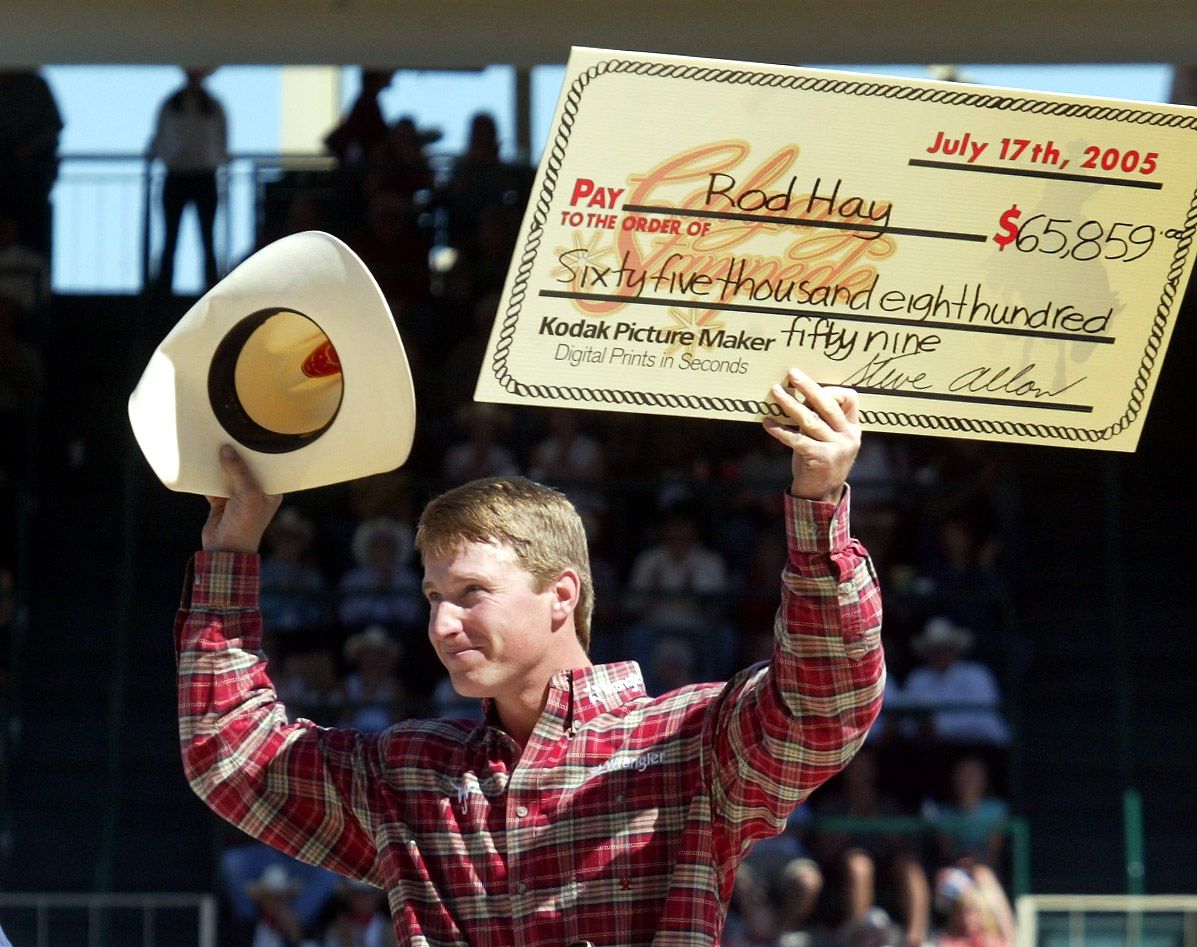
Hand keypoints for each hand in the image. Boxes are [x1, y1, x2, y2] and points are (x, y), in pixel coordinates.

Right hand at [201, 445, 282, 552]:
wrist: (225, 548)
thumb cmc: (246, 523)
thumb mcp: (248, 494)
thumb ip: (239, 471)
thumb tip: (227, 449)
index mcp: (270, 491)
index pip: (268, 467)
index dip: (261, 453)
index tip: (254, 435)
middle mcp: (255, 492)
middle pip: (246, 468)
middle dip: (238, 455)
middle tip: (230, 434)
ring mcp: (237, 497)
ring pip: (228, 474)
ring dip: (221, 464)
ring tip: (214, 443)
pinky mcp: (220, 501)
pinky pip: (213, 484)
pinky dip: (207, 476)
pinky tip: (201, 463)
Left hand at [763, 368, 860, 502]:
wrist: (822, 495)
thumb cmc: (820, 461)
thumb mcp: (827, 439)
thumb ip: (820, 420)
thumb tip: (796, 393)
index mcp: (852, 429)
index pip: (850, 399)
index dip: (830, 389)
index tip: (809, 386)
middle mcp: (848, 437)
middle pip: (828, 404)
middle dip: (809, 387)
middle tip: (792, 374)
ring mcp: (836, 448)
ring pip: (810, 420)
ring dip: (789, 404)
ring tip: (775, 392)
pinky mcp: (820, 458)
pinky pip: (797, 439)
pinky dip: (780, 430)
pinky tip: (768, 423)